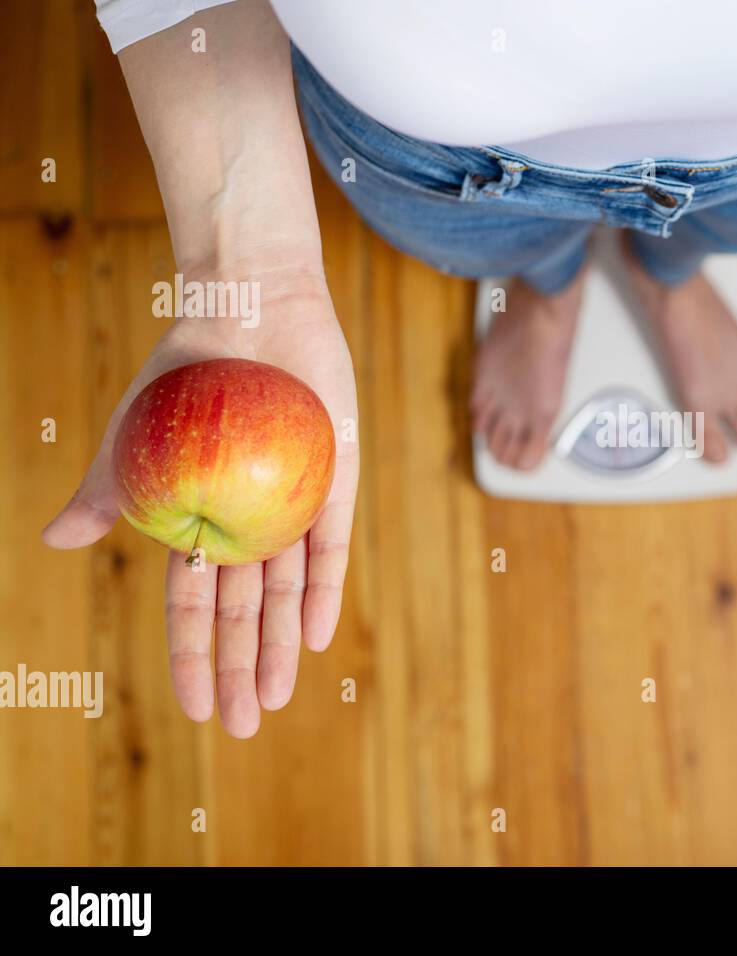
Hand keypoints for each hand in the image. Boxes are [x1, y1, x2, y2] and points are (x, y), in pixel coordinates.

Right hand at [42, 271, 358, 737]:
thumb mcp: (134, 438)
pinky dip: (323, 585)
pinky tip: (314, 633)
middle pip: (244, 608)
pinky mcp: (335, 478)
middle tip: (245, 725)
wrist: (248, 307)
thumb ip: (105, 494)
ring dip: (278, 643)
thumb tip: (52, 545)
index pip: (194, 602)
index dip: (193, 656)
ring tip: (275, 694)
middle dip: (240, 667)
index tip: (196, 710)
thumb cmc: (186, 371)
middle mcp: (251, 520)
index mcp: (201, 518)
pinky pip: (330, 540)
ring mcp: (294, 503)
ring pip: (287, 588)